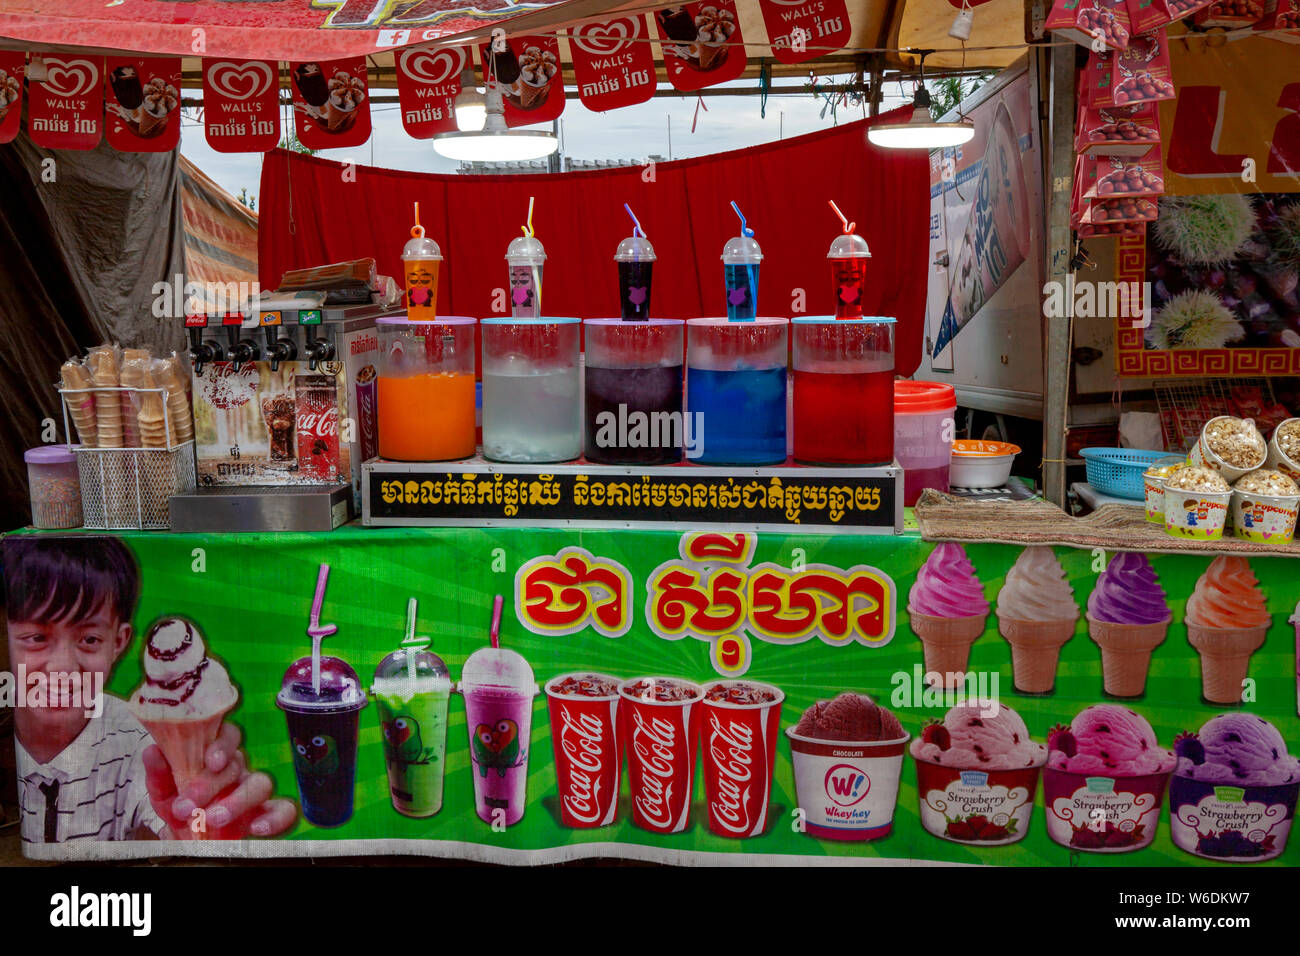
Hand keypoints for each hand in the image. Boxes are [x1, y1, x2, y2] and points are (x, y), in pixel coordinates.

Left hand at [143, 721, 297, 839]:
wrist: (190, 844)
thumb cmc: (182, 811)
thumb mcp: (165, 796)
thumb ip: (160, 776)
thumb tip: (153, 751)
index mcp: (216, 758)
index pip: (228, 736)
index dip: (223, 743)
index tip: (209, 761)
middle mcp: (239, 771)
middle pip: (239, 763)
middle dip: (212, 784)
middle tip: (188, 806)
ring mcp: (254, 793)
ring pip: (261, 783)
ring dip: (237, 801)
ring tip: (211, 819)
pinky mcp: (267, 815)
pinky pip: (284, 810)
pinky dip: (275, 818)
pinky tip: (257, 828)